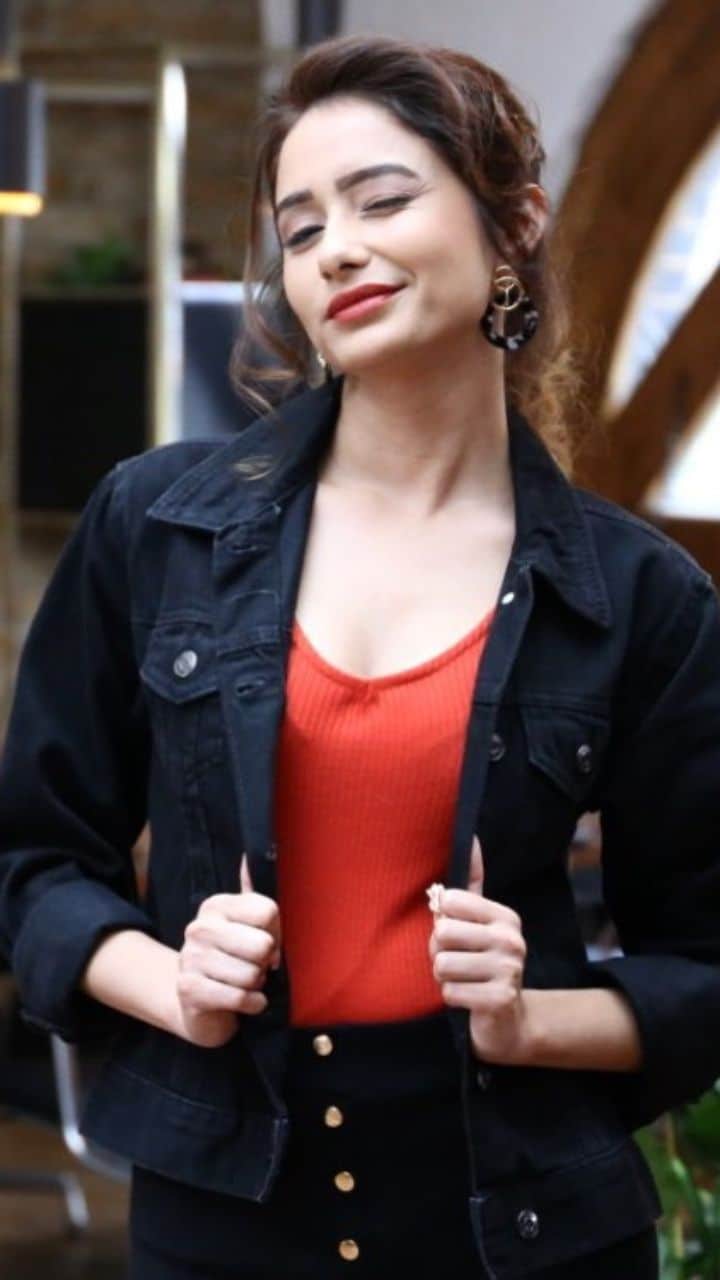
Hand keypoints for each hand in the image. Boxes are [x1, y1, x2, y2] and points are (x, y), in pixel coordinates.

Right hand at [174, 853, 282, 1047]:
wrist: (198, 1004)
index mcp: (216, 906)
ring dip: (256, 985)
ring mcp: (190, 958)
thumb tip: (248, 858)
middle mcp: (199, 928)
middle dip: (266, 964)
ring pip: (252, 974)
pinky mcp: (189, 990)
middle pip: (263, 945)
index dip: (277, 934)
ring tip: (244, 983)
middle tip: (255, 967)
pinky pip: (240, 997)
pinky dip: (252, 1004)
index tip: (267, 945)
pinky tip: (245, 1001)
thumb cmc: (233, 960)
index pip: (268, 911)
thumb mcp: (246, 927)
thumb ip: (252, 896)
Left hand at [428, 835, 532, 1063]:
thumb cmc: (483, 963)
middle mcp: (512, 939)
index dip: (441, 921)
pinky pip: (449, 992)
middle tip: (455, 962)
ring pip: (442, 965)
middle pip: (443, 933)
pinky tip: (468, 998)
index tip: (455, 934)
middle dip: (438, 952)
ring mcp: (509, 970)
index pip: (450, 901)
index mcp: (505, 916)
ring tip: (462, 979)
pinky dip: (451, 997)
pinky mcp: (499, 999)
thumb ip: (472, 883)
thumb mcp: (480, 922)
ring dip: (444, 977)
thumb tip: (471, 838)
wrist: (507, 1021)